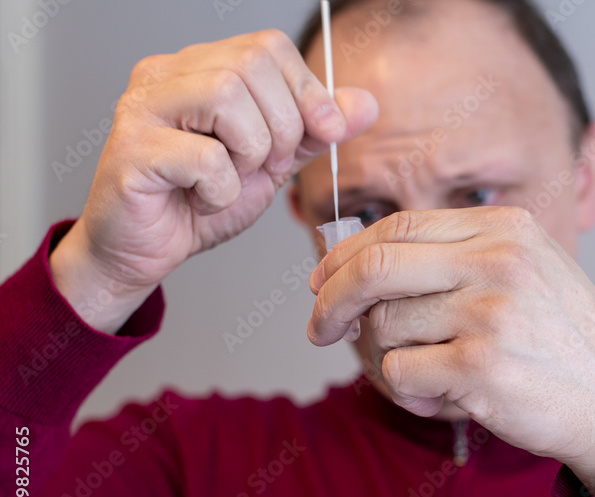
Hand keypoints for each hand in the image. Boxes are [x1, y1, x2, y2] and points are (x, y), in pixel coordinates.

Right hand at [51, 30, 377, 333]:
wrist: (144, 252)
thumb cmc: (197, 204)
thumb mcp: (272, 165)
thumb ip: (313, 133)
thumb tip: (363, 105)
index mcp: (199, 68)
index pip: (269, 46)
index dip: (308, 91)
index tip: (320, 133)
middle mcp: (165, 74)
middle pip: (251, 64)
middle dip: (281, 127)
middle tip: (265, 167)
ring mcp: (142, 107)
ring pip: (226, 96)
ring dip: (251, 153)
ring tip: (233, 180)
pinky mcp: (131, 150)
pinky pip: (204, 156)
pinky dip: (221, 190)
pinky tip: (203, 200)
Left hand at [307, 207, 594, 493]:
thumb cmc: (565, 343)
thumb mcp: (528, 272)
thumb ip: (458, 257)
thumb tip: (363, 262)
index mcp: (503, 228)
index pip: (397, 226)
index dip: (345, 255)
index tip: (322, 283)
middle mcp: (496, 259)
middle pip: (374, 268)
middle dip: (332, 302)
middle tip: (321, 331)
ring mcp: (489, 310)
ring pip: (383, 327)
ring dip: (385, 361)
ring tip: (428, 379)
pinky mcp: (480, 365)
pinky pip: (399, 373)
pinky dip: (408, 395)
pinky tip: (444, 401)